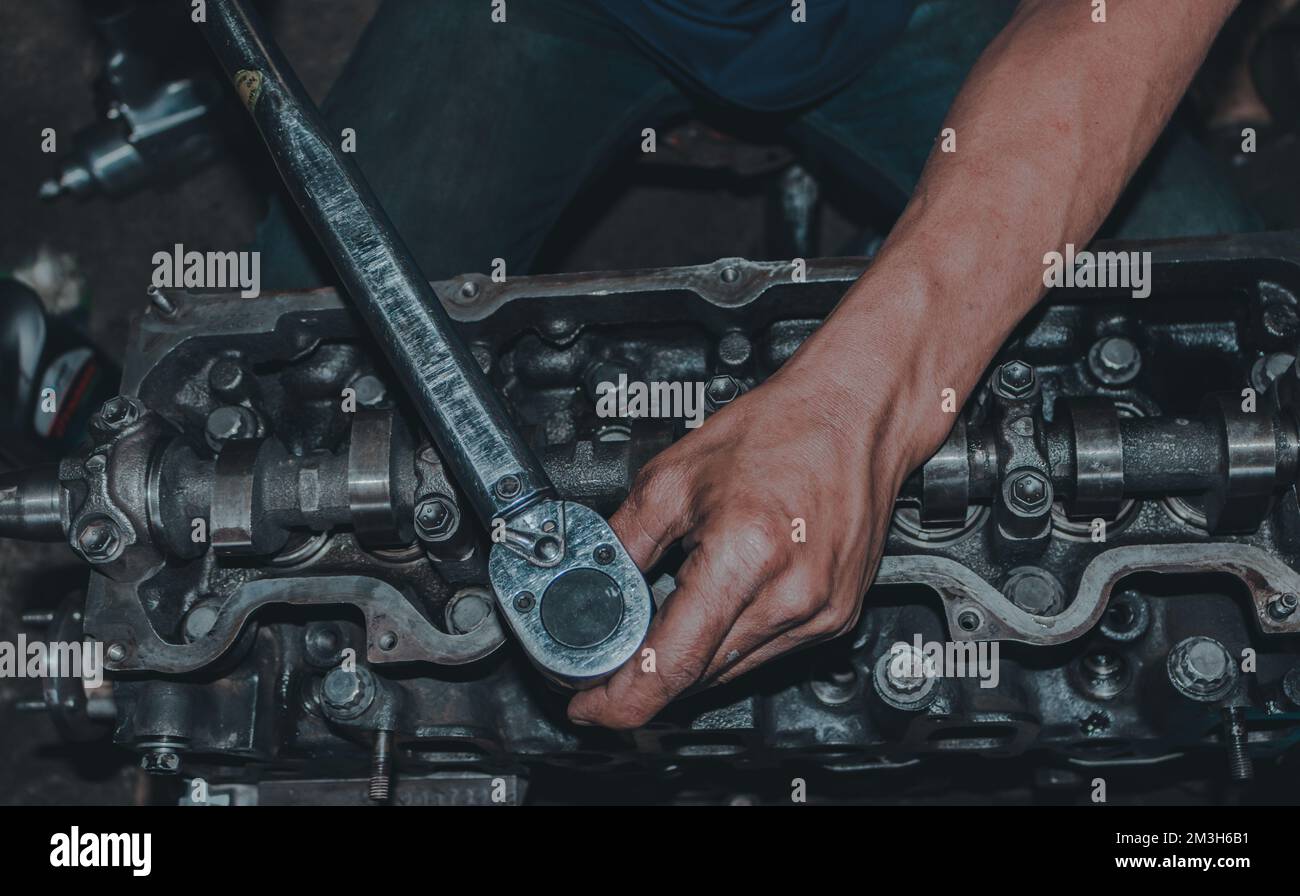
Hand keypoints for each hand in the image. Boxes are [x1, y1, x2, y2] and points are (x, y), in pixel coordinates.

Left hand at [566, 324, 946, 728]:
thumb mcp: (674, 476)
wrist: (854, 415)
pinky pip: (766, 653)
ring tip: (665, 620)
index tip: (589, 708)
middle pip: (697, 677)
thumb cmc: (779, 432)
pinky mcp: (836, 617)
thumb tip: (586, 584)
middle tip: (609, 661)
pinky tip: (717, 606)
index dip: (621, 700)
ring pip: (730, 671)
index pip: (671, 665)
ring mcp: (820, 612)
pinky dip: (729, 643)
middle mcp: (790, 595)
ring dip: (689, 661)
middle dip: (646, 676)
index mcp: (744, 554)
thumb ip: (623, 539)